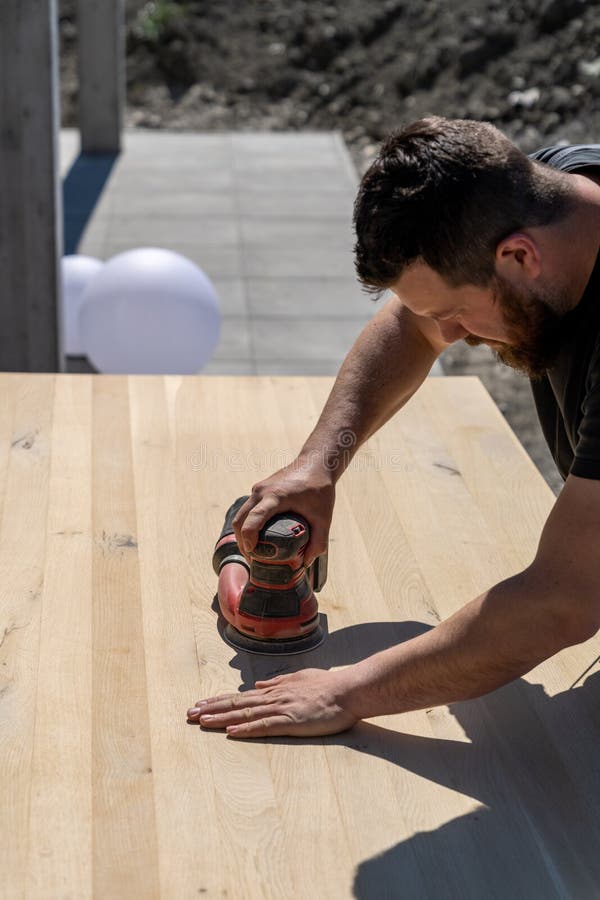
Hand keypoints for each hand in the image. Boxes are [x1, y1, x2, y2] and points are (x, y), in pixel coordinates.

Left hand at [186, 668, 359, 737]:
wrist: (348, 690)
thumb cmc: (328, 686)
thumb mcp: (299, 679)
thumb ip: (277, 682)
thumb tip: (258, 685)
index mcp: (274, 690)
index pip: (240, 696)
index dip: (218, 700)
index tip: (199, 704)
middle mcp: (273, 697)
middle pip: (236, 703)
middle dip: (211, 709)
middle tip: (188, 714)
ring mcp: (281, 709)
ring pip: (245, 714)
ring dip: (222, 718)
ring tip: (201, 722)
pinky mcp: (291, 721)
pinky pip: (264, 726)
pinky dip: (246, 729)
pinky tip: (231, 732)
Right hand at [232, 457, 335, 565]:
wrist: (315, 463)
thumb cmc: (320, 488)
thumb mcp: (324, 517)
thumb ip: (318, 542)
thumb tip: (305, 563)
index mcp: (276, 496)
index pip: (254, 519)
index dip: (249, 538)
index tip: (253, 553)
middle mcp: (261, 492)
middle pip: (240, 520)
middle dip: (242, 543)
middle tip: (253, 560)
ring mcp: (258, 489)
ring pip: (240, 515)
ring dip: (242, 535)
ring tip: (254, 552)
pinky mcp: (259, 490)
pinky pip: (247, 510)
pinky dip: (247, 525)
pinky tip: (259, 537)